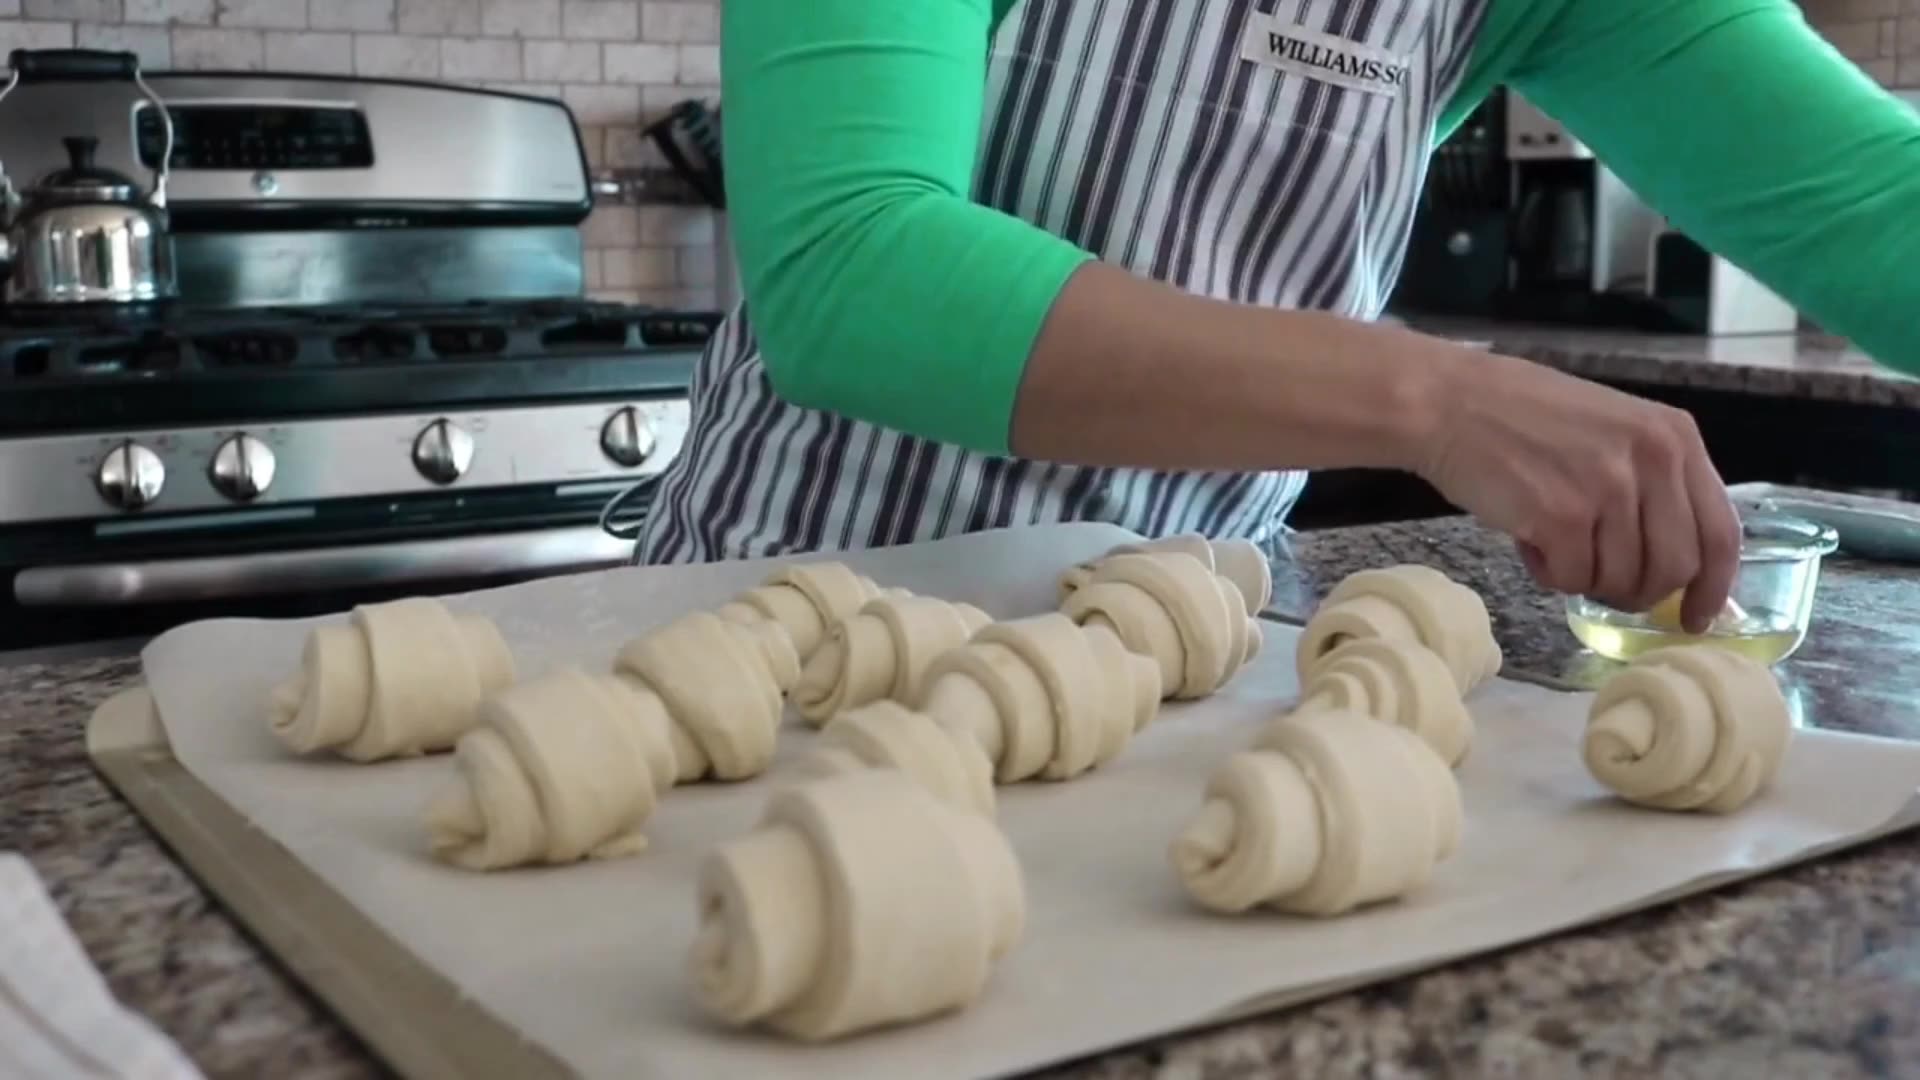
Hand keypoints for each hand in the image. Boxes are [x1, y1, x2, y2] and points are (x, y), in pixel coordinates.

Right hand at [1408, 351, 1739, 631]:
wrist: (1449, 403)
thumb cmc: (1523, 416)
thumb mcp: (1613, 431)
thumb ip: (1652, 484)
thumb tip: (1676, 566)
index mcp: (1675, 437)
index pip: (1720, 533)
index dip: (1713, 588)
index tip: (1697, 618)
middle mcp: (1652, 460)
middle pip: (1675, 567)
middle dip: (1639, 590)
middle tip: (1605, 585)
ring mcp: (1608, 488)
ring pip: (1622, 580)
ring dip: (1587, 579)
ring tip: (1555, 544)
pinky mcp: (1560, 516)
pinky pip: (1572, 580)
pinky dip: (1550, 575)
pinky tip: (1529, 540)